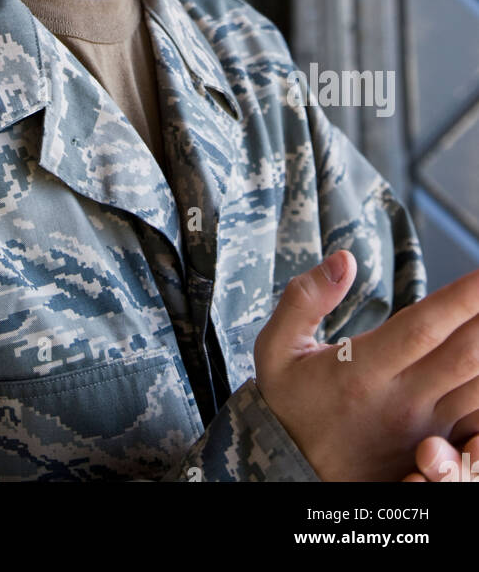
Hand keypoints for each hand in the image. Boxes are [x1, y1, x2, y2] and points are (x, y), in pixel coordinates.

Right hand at [254, 253, 478, 481]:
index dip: (461, 298)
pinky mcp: (434, 457)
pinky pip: (477, 433)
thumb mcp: (276, 349)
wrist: (289, 473)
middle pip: (466, 357)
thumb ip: (304, 300)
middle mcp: (401, 404)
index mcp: (361, 372)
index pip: (423, 327)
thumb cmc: (287, 403)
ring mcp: (424, 434)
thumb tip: (344, 260)